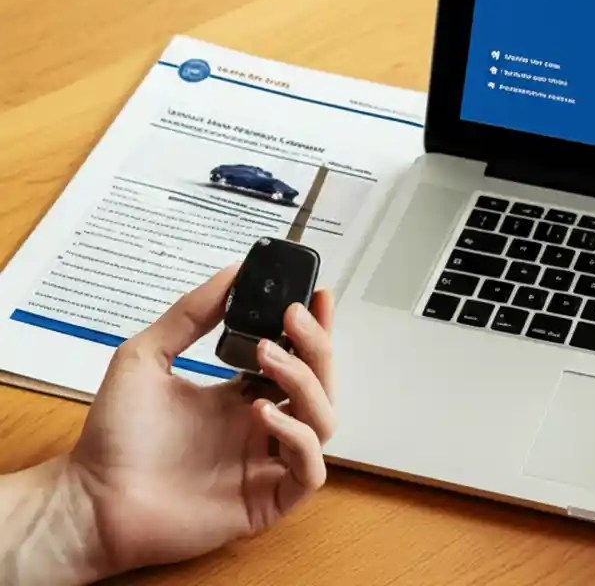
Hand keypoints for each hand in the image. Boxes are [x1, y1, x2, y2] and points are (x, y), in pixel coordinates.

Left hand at [67, 265, 336, 577]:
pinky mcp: (268, 501)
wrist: (90, 500)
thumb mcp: (145, 356)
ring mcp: (268, 464)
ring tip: (266, 360)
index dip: (314, 330)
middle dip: (314, 346)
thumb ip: (189, 314)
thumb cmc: (115, 437)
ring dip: (306, 384)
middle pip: (320, 384)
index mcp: (243, 397)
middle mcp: (263, 428)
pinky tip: (265, 415)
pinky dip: (298, 437)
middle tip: (291, 318)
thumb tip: (230, 272)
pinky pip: (310, 469)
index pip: (298, 360)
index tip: (315, 296)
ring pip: (324, 421)